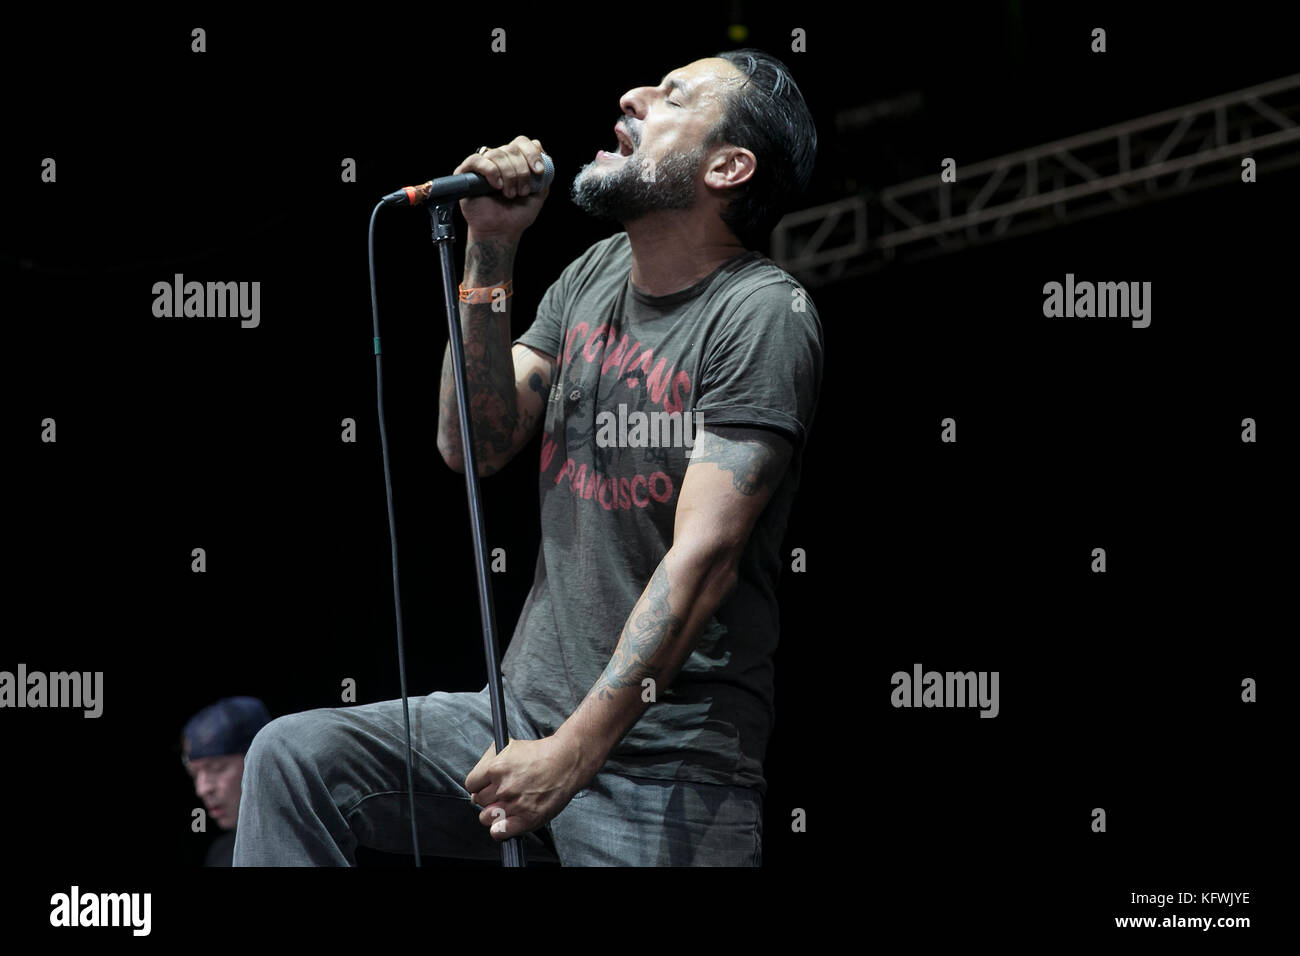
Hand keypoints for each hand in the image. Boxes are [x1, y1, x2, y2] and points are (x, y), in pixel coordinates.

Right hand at [454, 135, 550, 240]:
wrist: (501, 231)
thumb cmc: (517, 215)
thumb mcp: (539, 193)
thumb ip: (544, 173)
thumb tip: (541, 152)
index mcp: (514, 161)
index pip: (522, 142)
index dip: (532, 154)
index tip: (538, 172)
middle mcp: (498, 160)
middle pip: (511, 149)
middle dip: (521, 172)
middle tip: (521, 192)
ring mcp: (482, 165)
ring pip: (497, 154)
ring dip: (508, 176)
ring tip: (509, 194)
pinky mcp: (466, 172)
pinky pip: (477, 160)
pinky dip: (491, 172)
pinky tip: (496, 186)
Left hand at [464, 735, 588, 840]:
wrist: (567, 761)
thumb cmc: (541, 754)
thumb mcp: (510, 746)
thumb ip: (490, 759)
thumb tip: (478, 779)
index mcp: (496, 768)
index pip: (471, 784)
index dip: (478, 785)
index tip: (484, 787)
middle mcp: (503, 787)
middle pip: (479, 801)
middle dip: (488, 797)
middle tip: (501, 794)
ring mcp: (514, 804)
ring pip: (486, 817)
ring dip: (493, 813)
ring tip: (505, 807)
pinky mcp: (527, 818)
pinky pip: (499, 832)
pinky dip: (500, 830)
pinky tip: (506, 822)